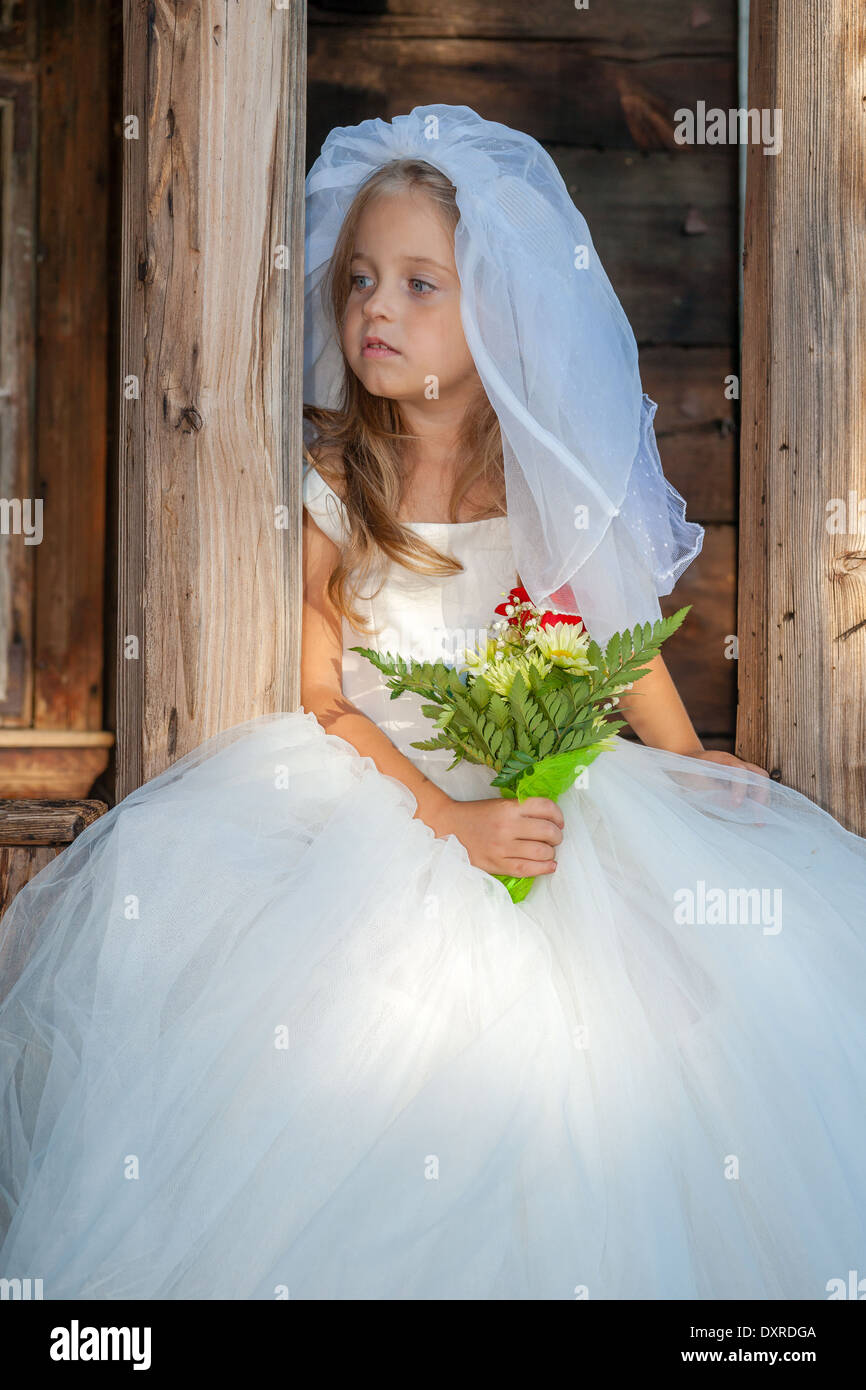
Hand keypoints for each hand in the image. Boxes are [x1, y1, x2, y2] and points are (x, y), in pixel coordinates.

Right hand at [431, 795, 563, 877]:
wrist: (448, 827)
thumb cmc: (477, 815)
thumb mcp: (500, 804)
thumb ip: (523, 810)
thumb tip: (552, 821)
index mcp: (509, 807)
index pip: (545, 807)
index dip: (558, 815)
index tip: (559, 822)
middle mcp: (507, 826)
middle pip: (547, 831)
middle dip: (557, 836)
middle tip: (555, 838)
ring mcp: (502, 847)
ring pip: (541, 851)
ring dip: (551, 852)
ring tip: (549, 852)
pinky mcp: (496, 864)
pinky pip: (527, 868)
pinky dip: (544, 868)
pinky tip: (549, 866)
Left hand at [683, 748, 770, 812]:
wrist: (685, 759)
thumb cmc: (688, 770)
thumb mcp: (693, 780)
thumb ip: (711, 792)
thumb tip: (731, 807)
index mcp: (722, 760)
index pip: (739, 770)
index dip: (740, 788)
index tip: (737, 804)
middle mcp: (736, 763)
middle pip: (759, 775)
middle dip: (762, 797)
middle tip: (759, 818)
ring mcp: (741, 770)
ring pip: (761, 782)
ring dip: (763, 800)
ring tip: (759, 820)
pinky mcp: (741, 779)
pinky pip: (755, 788)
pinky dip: (757, 800)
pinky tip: (753, 815)